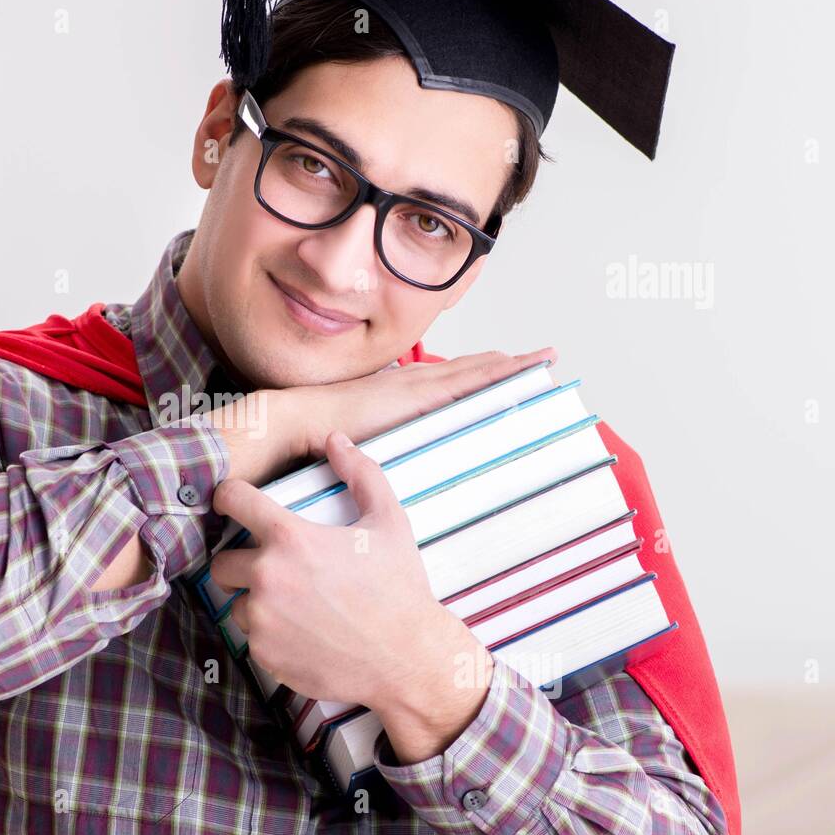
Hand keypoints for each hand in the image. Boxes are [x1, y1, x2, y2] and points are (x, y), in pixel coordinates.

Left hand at [209, 429, 493, 760]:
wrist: (406, 661)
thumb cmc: (399, 589)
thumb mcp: (389, 522)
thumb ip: (361, 474)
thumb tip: (336, 440)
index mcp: (290, 539)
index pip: (233, 500)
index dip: (229, 496)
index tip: (232, 502)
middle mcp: (268, 577)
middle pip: (221, 561)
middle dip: (241, 562)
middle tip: (273, 569)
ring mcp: (263, 619)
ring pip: (236, 603)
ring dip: (256, 602)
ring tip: (297, 605)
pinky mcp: (265, 654)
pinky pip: (251, 638)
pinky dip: (270, 635)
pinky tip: (304, 632)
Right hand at [284, 347, 556, 459]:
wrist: (292, 425)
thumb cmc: (311, 441)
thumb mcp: (353, 447)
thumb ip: (370, 454)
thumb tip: (378, 475)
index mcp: (394, 394)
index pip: (445, 381)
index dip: (477, 375)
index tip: (505, 373)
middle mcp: (407, 383)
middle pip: (467, 370)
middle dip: (504, 365)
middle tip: (541, 360)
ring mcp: (411, 385)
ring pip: (473, 369)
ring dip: (508, 365)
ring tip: (542, 359)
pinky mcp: (413, 395)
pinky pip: (464, 381)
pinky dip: (492, 374)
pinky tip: (516, 371)